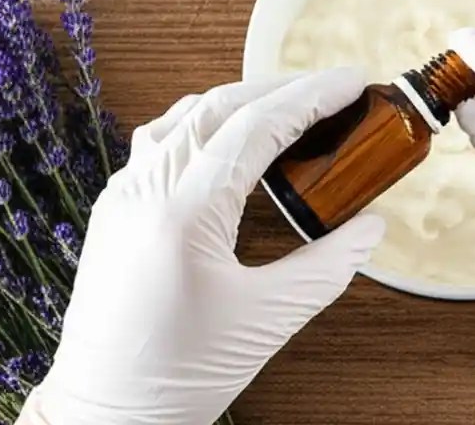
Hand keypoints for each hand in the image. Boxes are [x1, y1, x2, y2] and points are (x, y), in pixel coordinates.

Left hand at [18, 71, 384, 424]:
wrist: (104, 413)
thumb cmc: (177, 376)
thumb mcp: (266, 322)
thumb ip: (327, 267)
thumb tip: (371, 228)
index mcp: (182, 214)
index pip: (255, 127)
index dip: (309, 98)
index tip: (350, 83)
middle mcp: (144, 191)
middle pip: (218, 107)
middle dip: (280, 89)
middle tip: (330, 90)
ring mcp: (122, 196)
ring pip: (183, 117)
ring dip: (239, 101)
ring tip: (287, 108)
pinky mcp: (114, 210)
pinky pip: (159, 141)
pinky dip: (203, 124)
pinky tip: (228, 140)